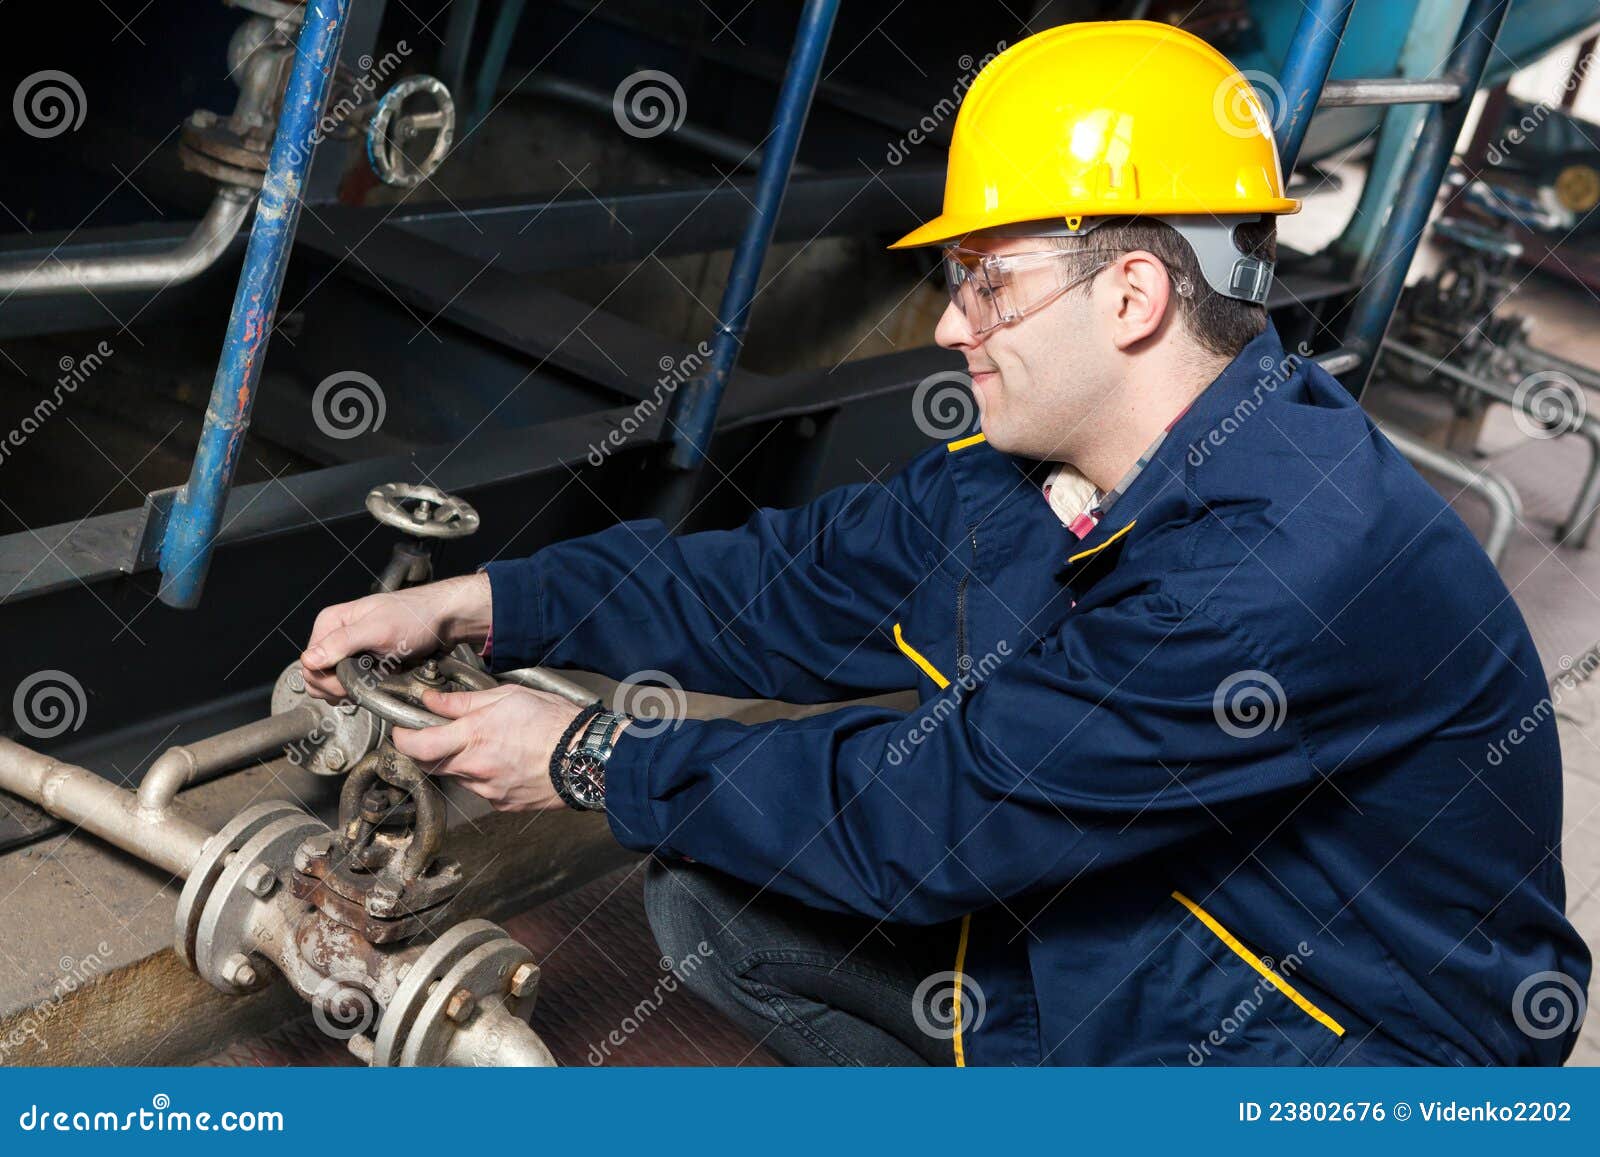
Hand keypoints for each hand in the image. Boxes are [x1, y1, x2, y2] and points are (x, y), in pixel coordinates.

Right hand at [300, 573, 491, 700]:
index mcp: (331, 623)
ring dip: (351, 690)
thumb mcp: (378, 628)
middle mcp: (336, 637)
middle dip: (339, 687)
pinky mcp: (364, 664)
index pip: (309, 664)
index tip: (352, 679)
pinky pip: (351, 686)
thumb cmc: (415, 616)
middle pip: (318, 678)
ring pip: (333, 685)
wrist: (442, 621)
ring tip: (374, 679)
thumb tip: (310, 660)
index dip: (328, 679)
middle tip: (367, 679)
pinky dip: (361, 689)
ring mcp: (349, 652)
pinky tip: (378, 681)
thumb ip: (342, 643)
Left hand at [389, 684, 600, 811]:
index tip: (402, 731)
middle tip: (446, 733)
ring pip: (459, 776)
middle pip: (432, 763)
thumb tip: (433, 701)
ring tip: (490, 744)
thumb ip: (464, 702)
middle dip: (432, 749)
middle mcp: (475, 767)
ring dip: (463, 761)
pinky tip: (506, 761)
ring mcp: (488, 790)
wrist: (587, 757)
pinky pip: (482, 790)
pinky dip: (485, 776)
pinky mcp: (502, 804)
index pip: (418, 745)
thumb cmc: (554, 722)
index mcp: (473, 736)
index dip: (402, 738)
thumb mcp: (508, 697)